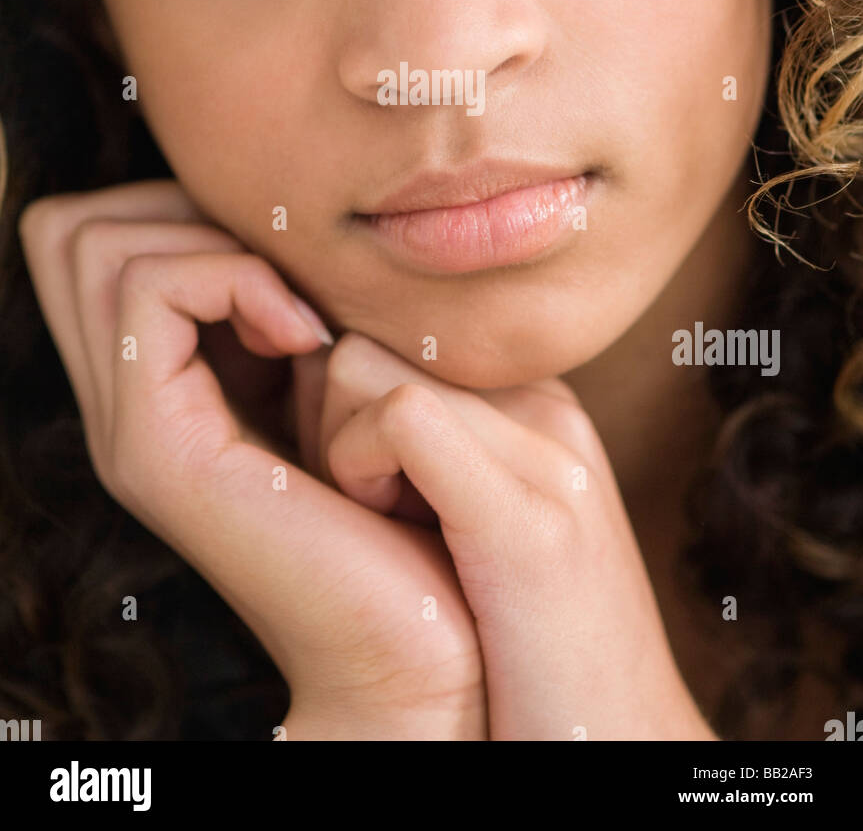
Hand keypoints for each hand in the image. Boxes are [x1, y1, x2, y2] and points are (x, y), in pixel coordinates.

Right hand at [17, 181, 486, 739]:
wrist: (421, 633)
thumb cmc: (402, 492)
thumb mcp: (330, 365)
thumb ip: (281, 296)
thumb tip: (270, 204)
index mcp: (158, 381)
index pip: (91, 232)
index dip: (178, 206)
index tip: (279, 264)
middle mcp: (120, 403)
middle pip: (69, 229)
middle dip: (178, 209)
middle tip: (275, 275)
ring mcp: (126, 428)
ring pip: (89, 243)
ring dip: (209, 243)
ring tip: (294, 314)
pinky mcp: (153, 450)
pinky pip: (146, 293)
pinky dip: (232, 280)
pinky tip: (303, 338)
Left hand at [302, 332, 718, 740]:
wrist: (615, 749)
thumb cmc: (519, 651)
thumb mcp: (473, 519)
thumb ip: (428, 443)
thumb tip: (322, 378)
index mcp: (531, 403)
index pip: (390, 334)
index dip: (338, 408)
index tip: (359, 489)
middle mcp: (545, 407)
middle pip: (364, 341)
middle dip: (329, 419)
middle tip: (368, 512)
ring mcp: (548, 455)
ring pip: (362, 364)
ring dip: (338, 446)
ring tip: (387, 529)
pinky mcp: (531, 520)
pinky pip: (401, 415)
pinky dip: (357, 463)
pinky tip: (380, 528)